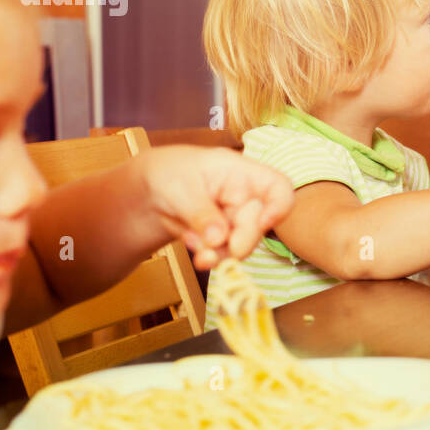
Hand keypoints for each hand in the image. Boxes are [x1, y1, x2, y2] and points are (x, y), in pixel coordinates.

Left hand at [139, 146, 295, 269]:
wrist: (150, 190)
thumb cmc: (169, 174)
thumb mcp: (180, 188)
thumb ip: (200, 213)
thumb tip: (219, 238)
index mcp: (242, 173)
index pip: (278, 187)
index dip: (280, 207)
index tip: (263, 224)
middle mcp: (245, 198)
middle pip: (259, 224)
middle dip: (240, 241)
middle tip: (214, 252)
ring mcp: (235, 219)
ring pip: (242, 245)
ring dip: (219, 253)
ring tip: (194, 249)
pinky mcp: (223, 238)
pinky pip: (223, 253)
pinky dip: (208, 255)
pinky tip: (191, 245)